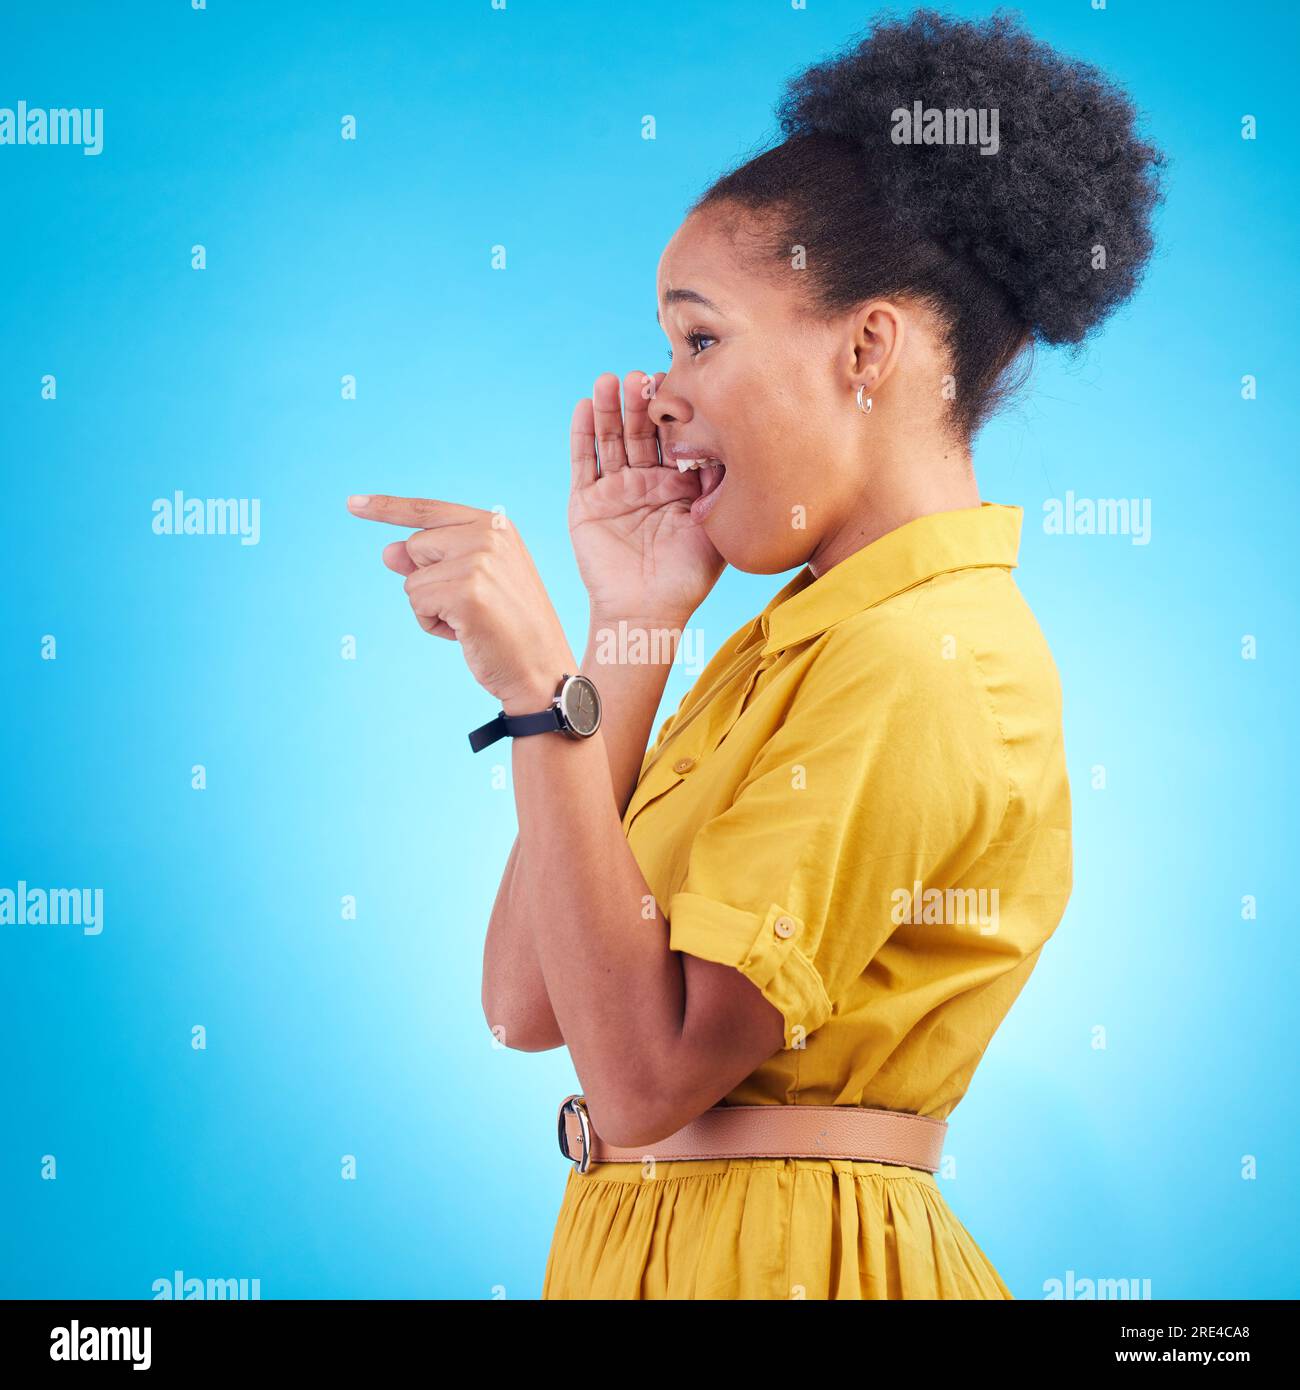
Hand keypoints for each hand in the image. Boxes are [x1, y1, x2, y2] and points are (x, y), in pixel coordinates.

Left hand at [348, 494, 576, 713]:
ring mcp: (479, 560)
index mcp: (496, 525)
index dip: (387, 508)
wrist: (541, 669)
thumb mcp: (474, 584)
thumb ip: (434, 562)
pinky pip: (416, 602)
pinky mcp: (466, 590)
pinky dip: (431, 624)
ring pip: (413, 578)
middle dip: (428, 579)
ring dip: (430, 607)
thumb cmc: (509, 629)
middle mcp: (489, 534)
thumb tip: (387, 551)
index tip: (352, 504)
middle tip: (470, 606)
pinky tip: (464, 632)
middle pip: (415, 546)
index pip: (430, 510)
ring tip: (470, 622)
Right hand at [569, 372, 725, 624]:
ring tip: (609, 380)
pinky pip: (582, 463)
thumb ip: (720, 489)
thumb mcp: (714, 529)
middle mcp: (645, 482)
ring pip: (610, 441)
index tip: (677, 381)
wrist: (646, 612)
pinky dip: (581, 435)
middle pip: (640, 433)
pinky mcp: (586, 503)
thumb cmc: (685, 578)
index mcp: (677, 486)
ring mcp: (614, 490)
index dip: (673, 412)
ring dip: (608, 410)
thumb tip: (731, 445)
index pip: (673, 438)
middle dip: (640, 405)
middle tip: (643, 377)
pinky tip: (583, 406)